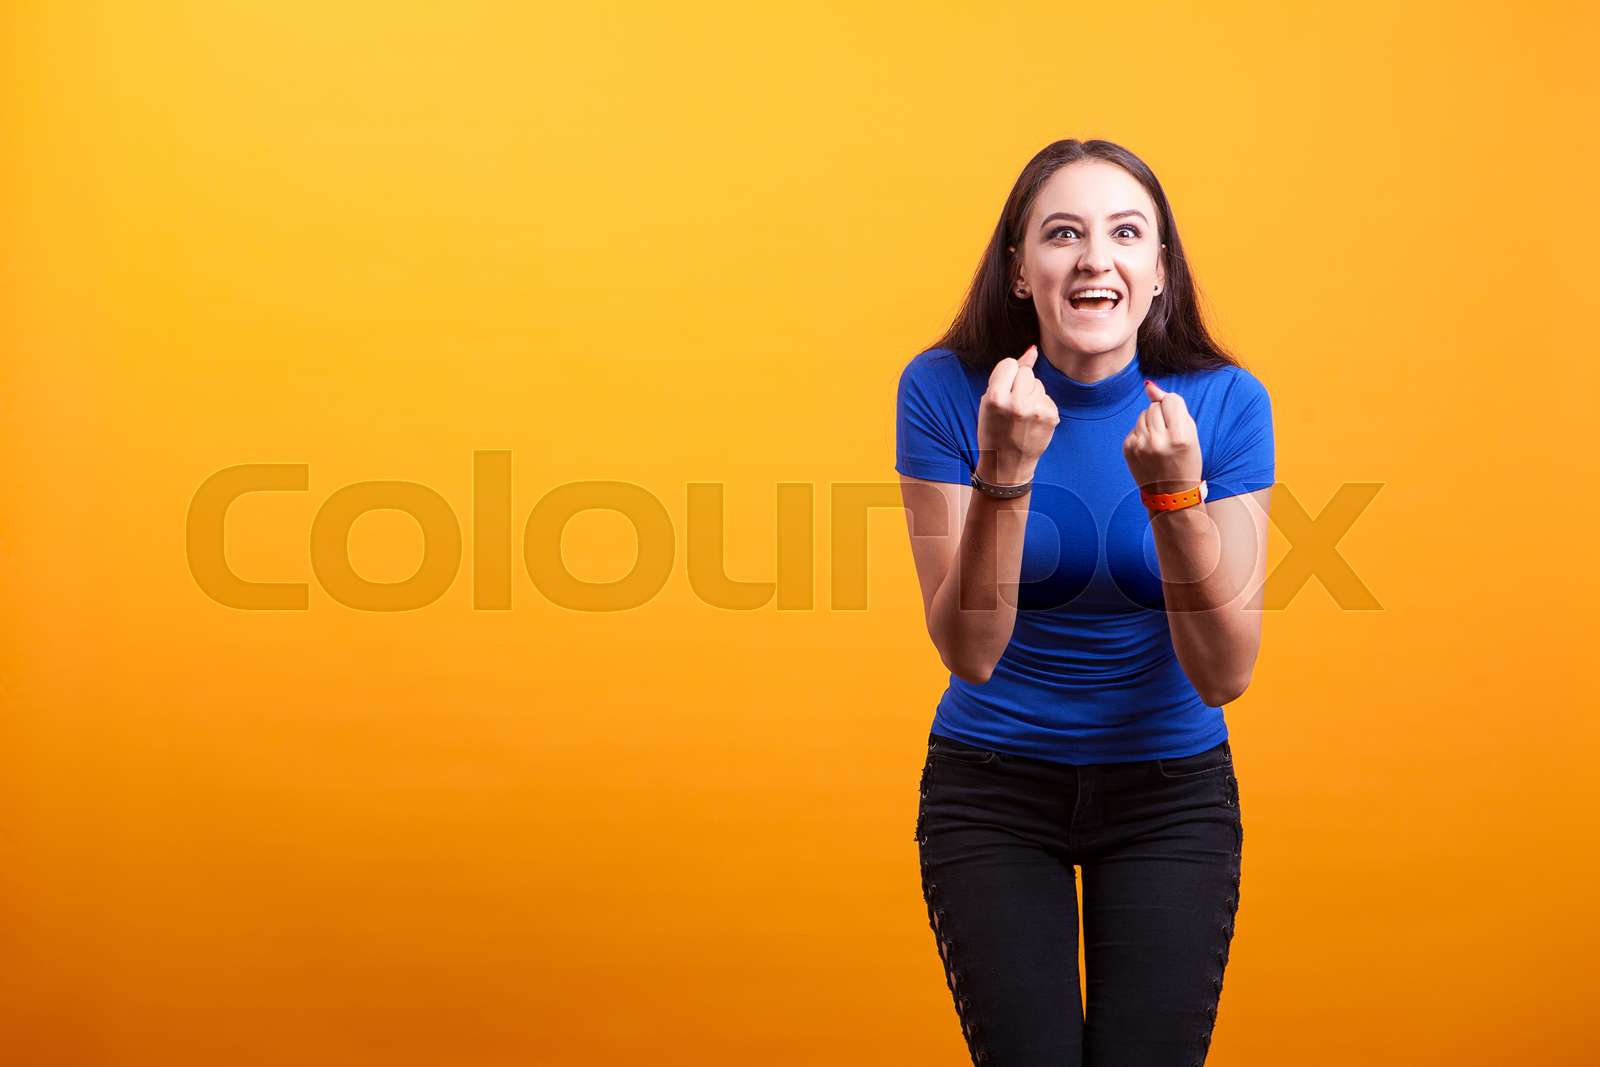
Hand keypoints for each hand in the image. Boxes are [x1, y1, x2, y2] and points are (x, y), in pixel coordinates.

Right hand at [976, 344, 1059, 482]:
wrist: (1006, 463)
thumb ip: (1009, 374)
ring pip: (1038, 383)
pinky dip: (1040, 405)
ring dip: (1031, 393)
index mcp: (996, 397)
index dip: (1005, 376)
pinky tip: (1032, 421)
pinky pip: (1047, 396)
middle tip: (1012, 405)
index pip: (1009, 363)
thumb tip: (1033, 350)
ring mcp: (1037, 410)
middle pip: (1026, 372)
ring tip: (1021, 415)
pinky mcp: (1051, 416)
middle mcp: (1017, 402)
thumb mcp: (990, 401)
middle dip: (1019, 383)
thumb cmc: (994, 429)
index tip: (1002, 391)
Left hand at [1123, 378, 1202, 492]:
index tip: (1177, 421)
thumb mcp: (1189, 432)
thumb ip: (1172, 406)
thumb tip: (1148, 385)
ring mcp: (1141, 447)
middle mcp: (1158, 442)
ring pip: (1142, 415)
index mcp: (1180, 437)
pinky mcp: (1128, 449)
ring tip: (1159, 442)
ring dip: (1150, 423)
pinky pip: (1134, 428)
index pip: (1171, 400)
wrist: (1170, 493)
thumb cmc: (1185, 459)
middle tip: (1168, 435)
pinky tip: (1149, 449)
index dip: (1174, 407)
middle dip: (1161, 415)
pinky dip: (1141, 434)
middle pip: (1154, 406)